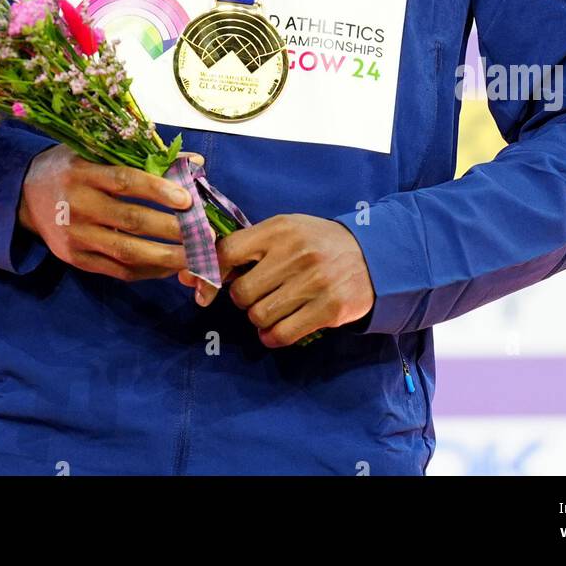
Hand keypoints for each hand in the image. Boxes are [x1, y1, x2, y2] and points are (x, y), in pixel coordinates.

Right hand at [17, 144, 202, 281]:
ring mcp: (76, 237)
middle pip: (132, 221)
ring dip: (166, 257)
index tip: (188, 199)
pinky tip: (168, 266)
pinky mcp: (75, 260)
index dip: (158, 190)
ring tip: (194, 256)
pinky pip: (117, 271)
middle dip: (173, 230)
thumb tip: (195, 162)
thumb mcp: (98, 151)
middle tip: (204, 234)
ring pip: (127, 251)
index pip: (125, 181)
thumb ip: (146, 156)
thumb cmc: (70, 167)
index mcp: (83, 173)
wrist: (22, 195)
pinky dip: (147, 271)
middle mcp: (78, 206)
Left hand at [180, 214, 374, 346]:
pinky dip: (273, 337)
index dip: (211, 274)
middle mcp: (295, 253)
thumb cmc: (317, 243)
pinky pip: (282, 334)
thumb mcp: (285, 231)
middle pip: (242, 293)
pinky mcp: (329, 308)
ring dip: (259, 319)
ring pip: (260, 316)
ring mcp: (313, 282)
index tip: (207, 287)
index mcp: (279, 229)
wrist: (373, 255)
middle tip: (256, 296)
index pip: (227, 253)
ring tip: (272, 310)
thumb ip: (246, 247)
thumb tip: (193, 275)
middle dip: (243, 300)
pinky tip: (278, 328)